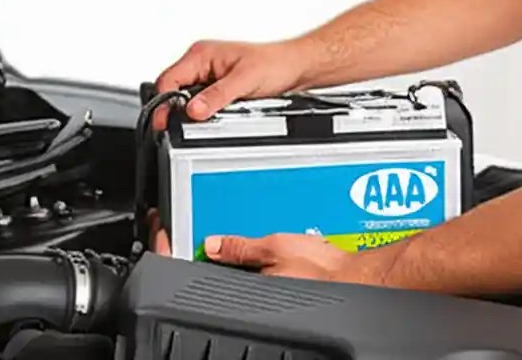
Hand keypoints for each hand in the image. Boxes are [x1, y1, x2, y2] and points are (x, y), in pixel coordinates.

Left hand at [146, 212, 363, 282]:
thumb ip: (241, 247)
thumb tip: (213, 244)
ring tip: (207, 234)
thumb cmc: (330, 272)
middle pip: (202, 273)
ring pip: (222, 278)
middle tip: (181, 222)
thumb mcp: (279, 246)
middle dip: (190, 248)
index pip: (187, 267)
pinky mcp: (275, 297)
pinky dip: (235, 266)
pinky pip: (243, 280)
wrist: (360, 284)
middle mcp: (246, 298)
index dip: (167, 246)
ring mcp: (259, 299)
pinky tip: (239, 252)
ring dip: (213, 257)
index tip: (161, 229)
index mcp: (240, 286)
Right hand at [153, 39, 311, 129]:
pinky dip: (205, 113)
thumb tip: (193, 110)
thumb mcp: (244, 81)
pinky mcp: (217, 88)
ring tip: (212, 116)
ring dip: (194, 112)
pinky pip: (201, 104)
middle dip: (178, 109)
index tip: (166, 121)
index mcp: (201, 54)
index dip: (164, 103)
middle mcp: (201, 63)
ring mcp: (208, 76)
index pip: (168, 80)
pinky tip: (219, 115)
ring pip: (186, 100)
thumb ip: (216, 96)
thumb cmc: (275, 64)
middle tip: (188, 125)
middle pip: (173, 91)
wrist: (295, 68)